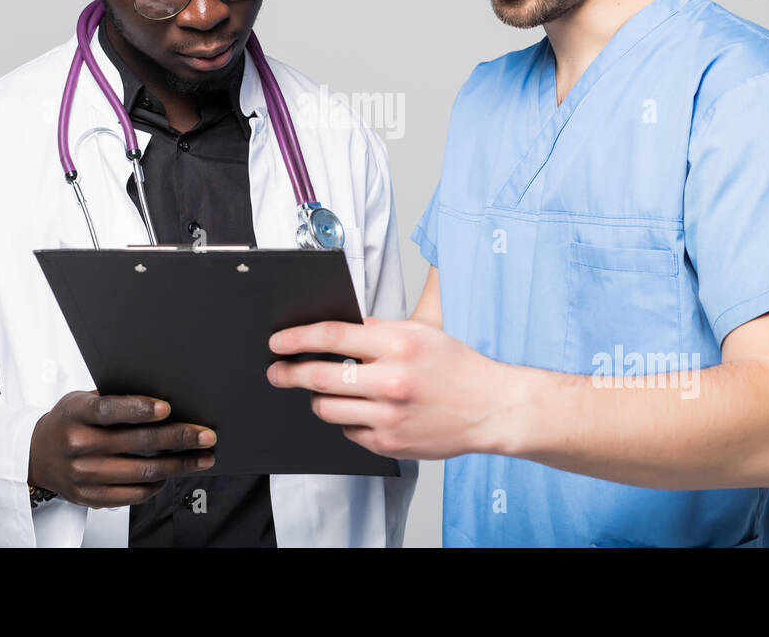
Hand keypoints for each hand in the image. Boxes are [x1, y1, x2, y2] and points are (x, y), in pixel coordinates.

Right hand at [28, 391, 216, 507]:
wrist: (35, 455)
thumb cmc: (68, 421)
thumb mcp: (81, 400)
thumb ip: (114, 399)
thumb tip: (162, 399)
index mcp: (76, 414)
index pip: (110, 410)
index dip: (139, 409)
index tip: (168, 408)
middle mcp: (79, 445)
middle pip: (136, 442)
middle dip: (178, 438)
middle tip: (206, 435)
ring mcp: (84, 475)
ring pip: (142, 472)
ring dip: (178, 465)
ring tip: (202, 457)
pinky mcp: (90, 497)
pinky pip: (133, 494)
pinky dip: (157, 484)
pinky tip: (172, 474)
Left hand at [266, 316, 509, 459]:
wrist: (491, 407)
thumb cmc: (456, 367)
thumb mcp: (423, 330)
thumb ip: (378, 328)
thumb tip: (334, 326)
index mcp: (398, 343)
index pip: (332, 335)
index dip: (297, 338)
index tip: (278, 341)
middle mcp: (391, 379)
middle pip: (319, 375)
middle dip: (289, 372)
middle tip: (277, 371)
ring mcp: (389, 415)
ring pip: (326, 407)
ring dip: (317, 398)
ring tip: (323, 391)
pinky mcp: (389, 442)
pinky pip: (348, 430)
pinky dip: (348, 419)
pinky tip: (361, 410)